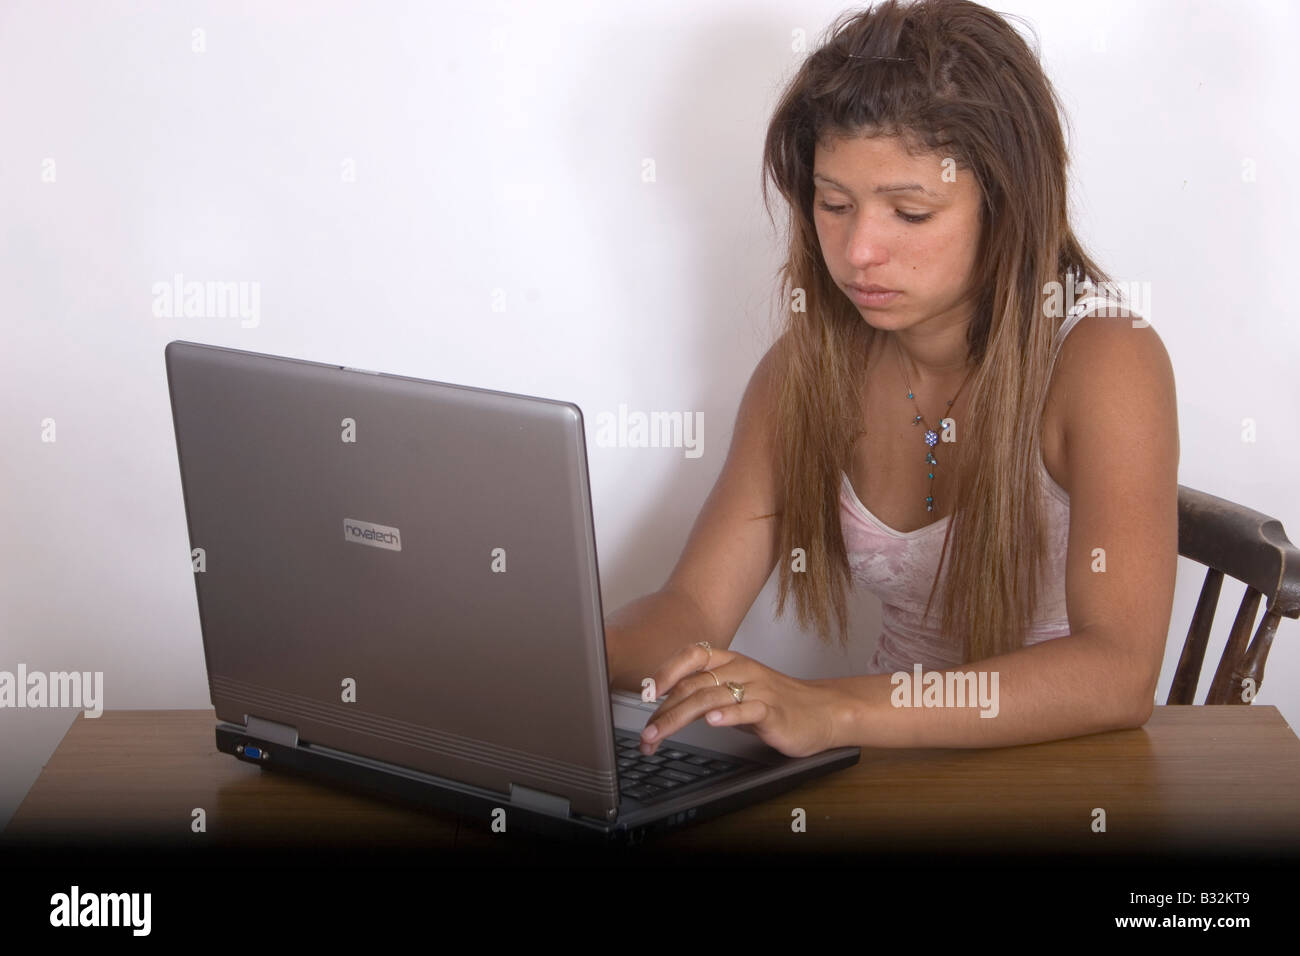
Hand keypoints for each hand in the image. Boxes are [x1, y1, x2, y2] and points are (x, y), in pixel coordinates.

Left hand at [638, 643, 840, 758]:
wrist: (823, 712)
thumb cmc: (777, 702)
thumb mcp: (736, 693)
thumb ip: (705, 693)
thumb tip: (665, 703)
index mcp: (731, 661)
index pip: (692, 656)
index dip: (666, 671)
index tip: (645, 693)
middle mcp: (741, 670)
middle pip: (694, 684)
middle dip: (664, 710)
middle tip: (646, 733)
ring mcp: (758, 689)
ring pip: (712, 697)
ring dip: (680, 717)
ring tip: (660, 734)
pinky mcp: (773, 710)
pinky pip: (749, 709)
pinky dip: (728, 715)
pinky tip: (712, 722)